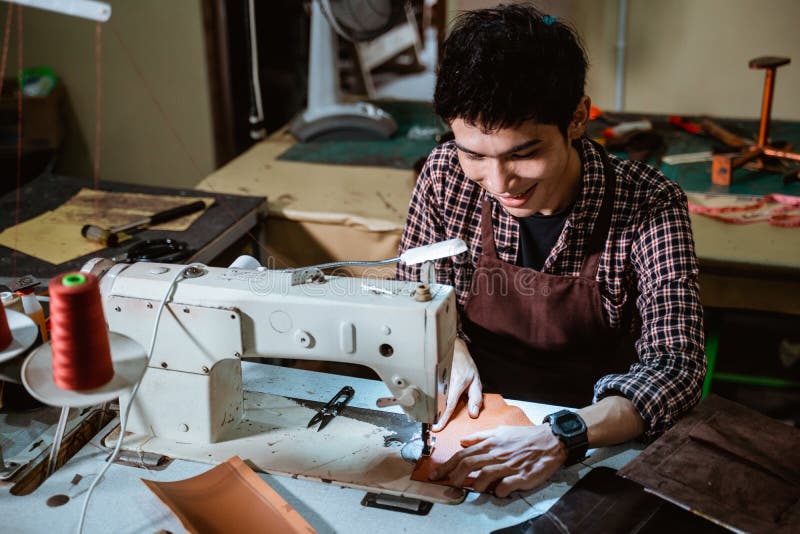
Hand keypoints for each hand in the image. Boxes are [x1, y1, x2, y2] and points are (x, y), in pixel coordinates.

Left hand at [429, 424, 567, 496]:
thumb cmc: (525, 437)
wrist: (550, 440)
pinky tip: (496, 492)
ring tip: (473, 489)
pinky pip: (504, 487)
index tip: (437, 474)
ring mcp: (508, 465)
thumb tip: (463, 441)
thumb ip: (480, 437)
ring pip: (484, 476)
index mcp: (490, 443)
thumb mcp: (500, 431)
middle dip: (454, 476)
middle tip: (447, 485)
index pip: (463, 454)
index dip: (447, 465)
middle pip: (468, 465)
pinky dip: (498, 492)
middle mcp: (496, 454)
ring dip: (475, 485)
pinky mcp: (520, 476)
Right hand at [433, 338, 482, 430]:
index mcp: (457, 384)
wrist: (455, 350)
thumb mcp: (476, 381)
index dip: (443, 418)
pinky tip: (434, 406)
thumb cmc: (466, 365)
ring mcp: (438, 381)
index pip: (449, 405)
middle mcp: (445, 383)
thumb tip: (473, 414)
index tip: (437, 428)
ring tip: (432, 418)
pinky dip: (434, 401)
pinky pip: (434, 393)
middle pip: (439, 404)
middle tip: (433, 426)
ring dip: (434, 409)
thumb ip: (476, 398)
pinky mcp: (434, 380)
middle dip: (436, 416)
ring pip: (435, 399)